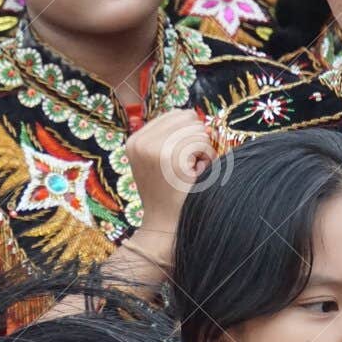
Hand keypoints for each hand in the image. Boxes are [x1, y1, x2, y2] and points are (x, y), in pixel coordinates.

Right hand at [123, 109, 215, 237]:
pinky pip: (203, 142)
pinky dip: (207, 158)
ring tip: (190, 171)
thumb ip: (168, 136)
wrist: (164, 226)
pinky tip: (195, 175)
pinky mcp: (170, 157)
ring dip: (202, 150)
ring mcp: (153, 149)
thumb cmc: (168, 194)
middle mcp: (140, 142)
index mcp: (134, 141)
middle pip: (187, 118)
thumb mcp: (157, 161)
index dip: (187, 134)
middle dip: (195, 139)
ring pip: (197, 129)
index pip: (175, 115)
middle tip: (187, 165)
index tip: (178, 160)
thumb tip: (193, 114)